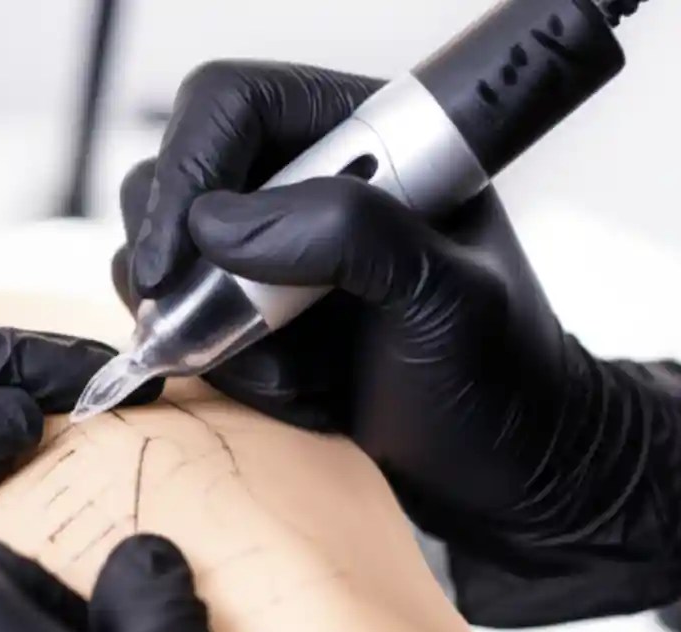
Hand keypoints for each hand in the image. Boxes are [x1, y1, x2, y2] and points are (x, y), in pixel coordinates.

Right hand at [115, 60, 680, 625]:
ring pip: (170, 260)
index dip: (189, 171)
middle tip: (221, 333)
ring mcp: (277, 254)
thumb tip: (218, 224)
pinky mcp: (256, 315)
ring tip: (298, 377)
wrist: (509, 475)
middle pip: (179, 180)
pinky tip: (297, 392)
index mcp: (370, 142)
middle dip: (189, 269)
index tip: (175, 260)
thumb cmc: (505, 385)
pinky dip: (223, 369)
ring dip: (213, 333)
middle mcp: (311, 185)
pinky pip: (184, 323)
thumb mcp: (449, 301)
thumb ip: (350, 236)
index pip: (235, 107)